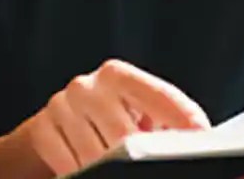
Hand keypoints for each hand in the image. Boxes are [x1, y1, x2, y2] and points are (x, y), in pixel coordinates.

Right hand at [21, 59, 209, 175]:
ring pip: (98, 158)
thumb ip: (166, 122)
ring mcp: (60, 109)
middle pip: (127, 136)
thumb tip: (201, 138)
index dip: (185, 122)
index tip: (203, 141)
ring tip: (130, 173)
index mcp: (117, 74)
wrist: (56, 127)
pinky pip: (71, 167)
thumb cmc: (112, 121)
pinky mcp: (41, 133)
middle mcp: (86, 87)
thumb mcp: (138, 114)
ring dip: (116, 173)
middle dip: (148, 161)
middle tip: (161, 168)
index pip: (160, 98)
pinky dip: (87, 176)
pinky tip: (99, 175)